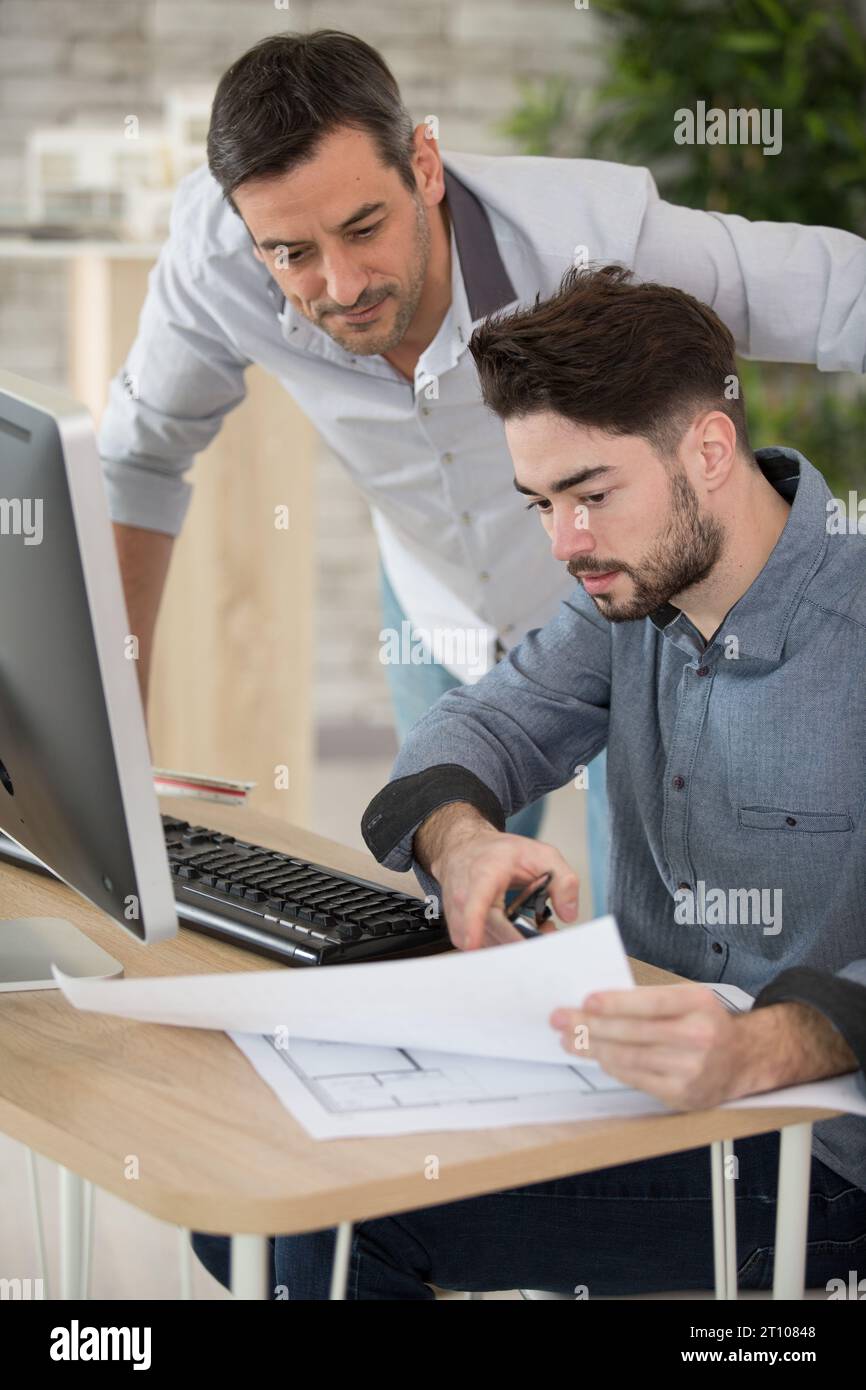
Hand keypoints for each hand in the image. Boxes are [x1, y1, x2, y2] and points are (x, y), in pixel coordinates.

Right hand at [436, 828, 579, 950]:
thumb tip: (568, 914)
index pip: (475, 901)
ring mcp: (457, 915)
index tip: (472, 942)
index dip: (472, 923)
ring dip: (514, 945)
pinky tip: (515, 932)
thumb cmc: (498, 853)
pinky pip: (482, 948)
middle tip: (546, 932)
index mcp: (484, 874)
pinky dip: (502, 946)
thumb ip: (563, 880)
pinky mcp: (459, 930)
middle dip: (522, 942)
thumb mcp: (541, 854)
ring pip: (487, 945)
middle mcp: (464, 896)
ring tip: (534, 928)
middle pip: (489, 932)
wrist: (464, 849)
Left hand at [550, 983, 746, 1108]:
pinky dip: (612, 1066)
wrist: (743, 1059)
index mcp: (698, 1005)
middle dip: (590, 1025)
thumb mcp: (688, 999)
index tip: (587, 1001)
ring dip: (593, 1047)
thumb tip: (598, 1004)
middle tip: (561, 1018)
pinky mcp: (681, 1094)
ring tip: (569, 1039)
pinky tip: (597, 1056)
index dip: (617, 1003)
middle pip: (633, 1032)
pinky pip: (636, 1078)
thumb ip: (650, 1000)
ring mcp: (690, 1069)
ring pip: (629, 1057)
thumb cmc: (705, 1023)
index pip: (651, 1003)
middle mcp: (697, 1037)